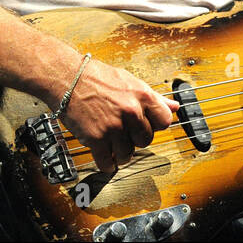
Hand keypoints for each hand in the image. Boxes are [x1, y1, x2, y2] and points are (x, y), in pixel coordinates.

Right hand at [58, 58, 179, 173]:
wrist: (68, 77)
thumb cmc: (97, 77)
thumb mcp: (130, 81)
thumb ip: (153, 97)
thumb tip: (174, 107)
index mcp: (142, 96)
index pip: (165, 121)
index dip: (156, 126)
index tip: (148, 126)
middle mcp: (131, 111)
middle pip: (146, 140)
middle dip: (136, 139)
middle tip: (126, 134)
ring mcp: (114, 126)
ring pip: (128, 154)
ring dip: (121, 154)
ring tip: (114, 145)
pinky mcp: (96, 138)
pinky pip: (107, 162)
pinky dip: (107, 164)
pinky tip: (105, 158)